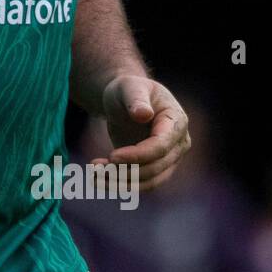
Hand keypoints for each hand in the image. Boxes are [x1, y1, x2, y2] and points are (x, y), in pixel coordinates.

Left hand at [92, 75, 189, 190]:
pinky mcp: (154, 169)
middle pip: (155, 168)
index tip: (112, 156)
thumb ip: (137, 99)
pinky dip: (119, 185)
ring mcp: (169, 159)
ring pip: (149, 182)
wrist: (125, 101)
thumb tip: (144, 114)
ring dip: (120, 183)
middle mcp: (178, 144)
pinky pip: (140, 184)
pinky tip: (98, 175)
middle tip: (95, 167)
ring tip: (93, 174)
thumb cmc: (128, 90)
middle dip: (125, 171)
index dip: (138, 155)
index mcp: (176, 121)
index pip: (161, 146)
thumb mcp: (129, 87)